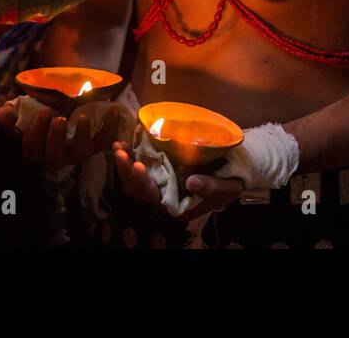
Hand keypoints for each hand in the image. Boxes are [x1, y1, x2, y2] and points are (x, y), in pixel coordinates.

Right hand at [0, 101, 129, 169]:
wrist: (65, 105)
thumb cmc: (41, 110)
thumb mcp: (24, 109)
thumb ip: (12, 112)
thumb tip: (2, 114)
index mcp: (37, 149)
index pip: (33, 148)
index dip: (38, 132)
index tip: (44, 112)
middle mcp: (57, 155)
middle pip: (55, 156)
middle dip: (57, 138)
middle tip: (61, 119)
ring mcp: (77, 152)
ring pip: (80, 153)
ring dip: (83, 136)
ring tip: (83, 117)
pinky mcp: (95, 145)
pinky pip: (104, 140)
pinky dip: (110, 127)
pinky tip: (112, 109)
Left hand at [111, 142, 244, 221]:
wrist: (231, 175)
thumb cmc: (229, 184)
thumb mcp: (225, 188)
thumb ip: (210, 187)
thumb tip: (192, 181)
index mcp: (177, 206)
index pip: (155, 197)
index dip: (144, 182)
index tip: (138, 165)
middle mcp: (165, 197)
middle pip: (140, 188)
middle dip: (127, 170)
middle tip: (120, 151)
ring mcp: (161, 183)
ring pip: (137, 177)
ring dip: (126, 162)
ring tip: (118, 145)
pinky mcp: (161, 170)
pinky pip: (142, 165)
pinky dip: (132, 155)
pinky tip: (125, 143)